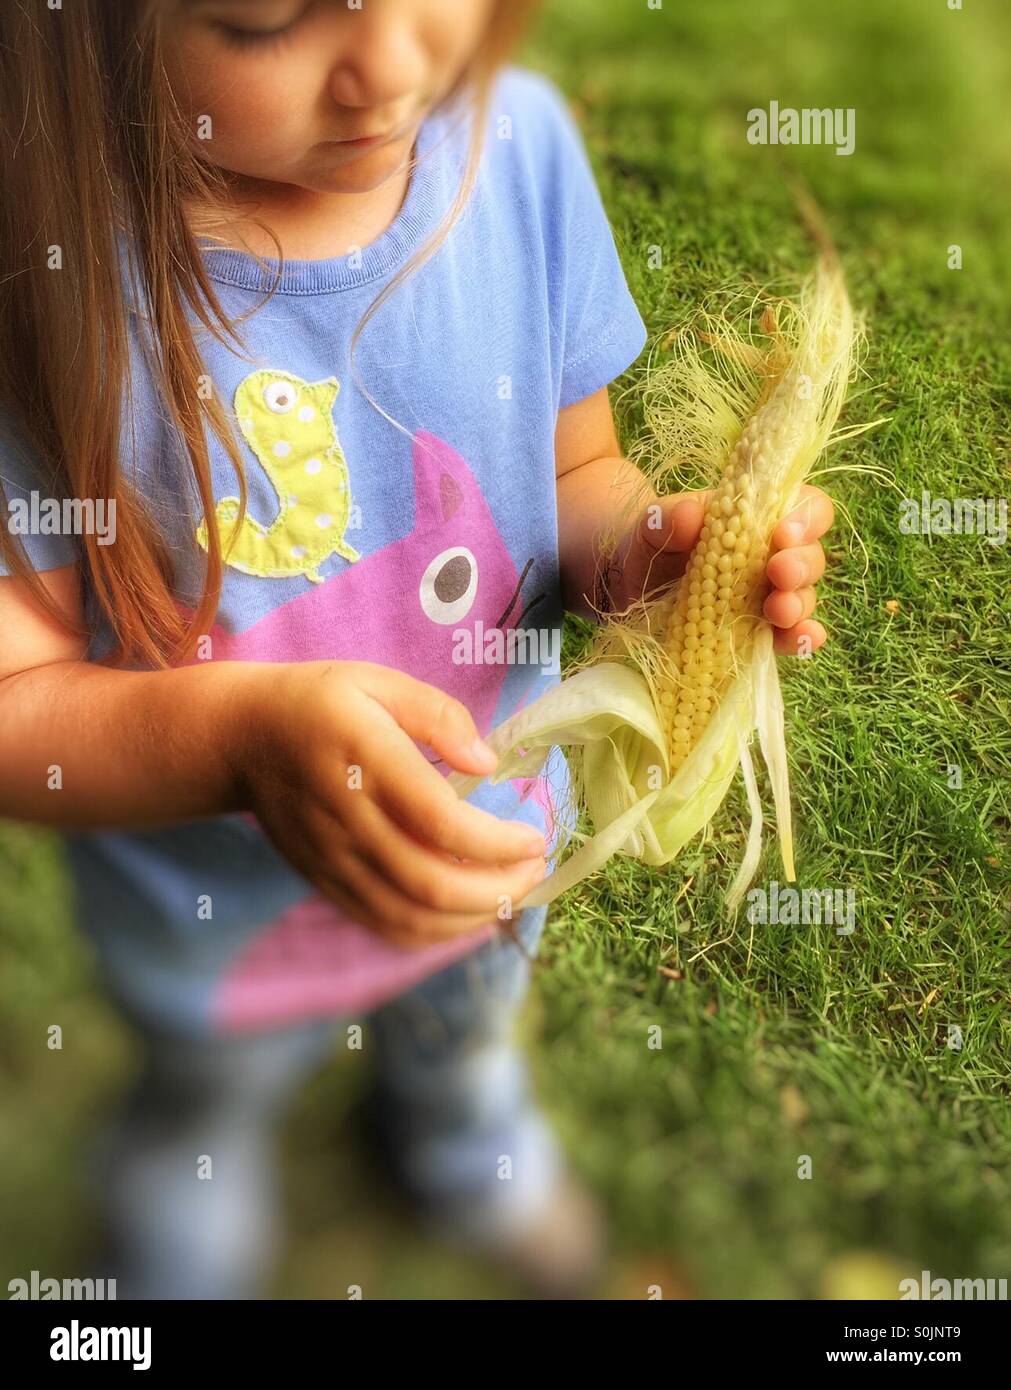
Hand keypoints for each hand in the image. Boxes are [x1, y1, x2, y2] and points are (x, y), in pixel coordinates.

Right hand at [230, 661, 546, 947]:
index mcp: (365, 760)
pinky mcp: (325, 881)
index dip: (497, 843)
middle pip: (430, 883)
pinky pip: (384, 925)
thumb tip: (486, 762)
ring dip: (473, 918)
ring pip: (410, 916)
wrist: (240, 739)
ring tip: (512, 894)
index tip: (533, 837)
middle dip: (498, 888)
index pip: (440, 822)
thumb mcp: (377, 681)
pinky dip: (435, 933)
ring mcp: (333, 859)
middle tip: (534, 870)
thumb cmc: (319, 702)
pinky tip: (468, 915)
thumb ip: (437, 714)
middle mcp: (347, 819)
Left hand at [605, 484, 833, 654]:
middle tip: (778, 573)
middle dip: (800, 566)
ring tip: (778, 611)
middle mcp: (772, 556)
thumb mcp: (653, 524)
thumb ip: (668, 517)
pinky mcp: (757, 633)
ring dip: (798, 605)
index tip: (782, 533)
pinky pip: (788, 636)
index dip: (806, 518)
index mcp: (758, 518)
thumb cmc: (652, 542)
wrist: (627, 583)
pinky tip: (799, 641)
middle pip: (810, 557)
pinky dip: (799, 639)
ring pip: (803, 598)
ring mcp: (768, 597)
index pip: (805, 507)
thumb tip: (690, 514)